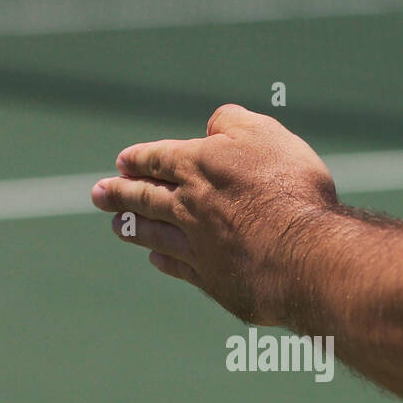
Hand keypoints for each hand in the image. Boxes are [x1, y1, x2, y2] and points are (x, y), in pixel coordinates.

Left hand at [90, 104, 337, 325]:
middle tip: (97, 194)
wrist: (304, 255)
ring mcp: (196, 247)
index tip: (121, 162)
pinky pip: (178, 267)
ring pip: (154, 234)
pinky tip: (156, 259)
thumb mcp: (267, 135)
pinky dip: (163, 261)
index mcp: (196, 167)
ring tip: (117, 225)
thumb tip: (214, 123)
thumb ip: (234, 122)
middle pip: (144, 197)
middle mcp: (187, 207)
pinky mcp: (211, 280)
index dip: (138, 159)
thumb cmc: (289, 188)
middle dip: (118, 193)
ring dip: (133, 228)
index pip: (157, 159)